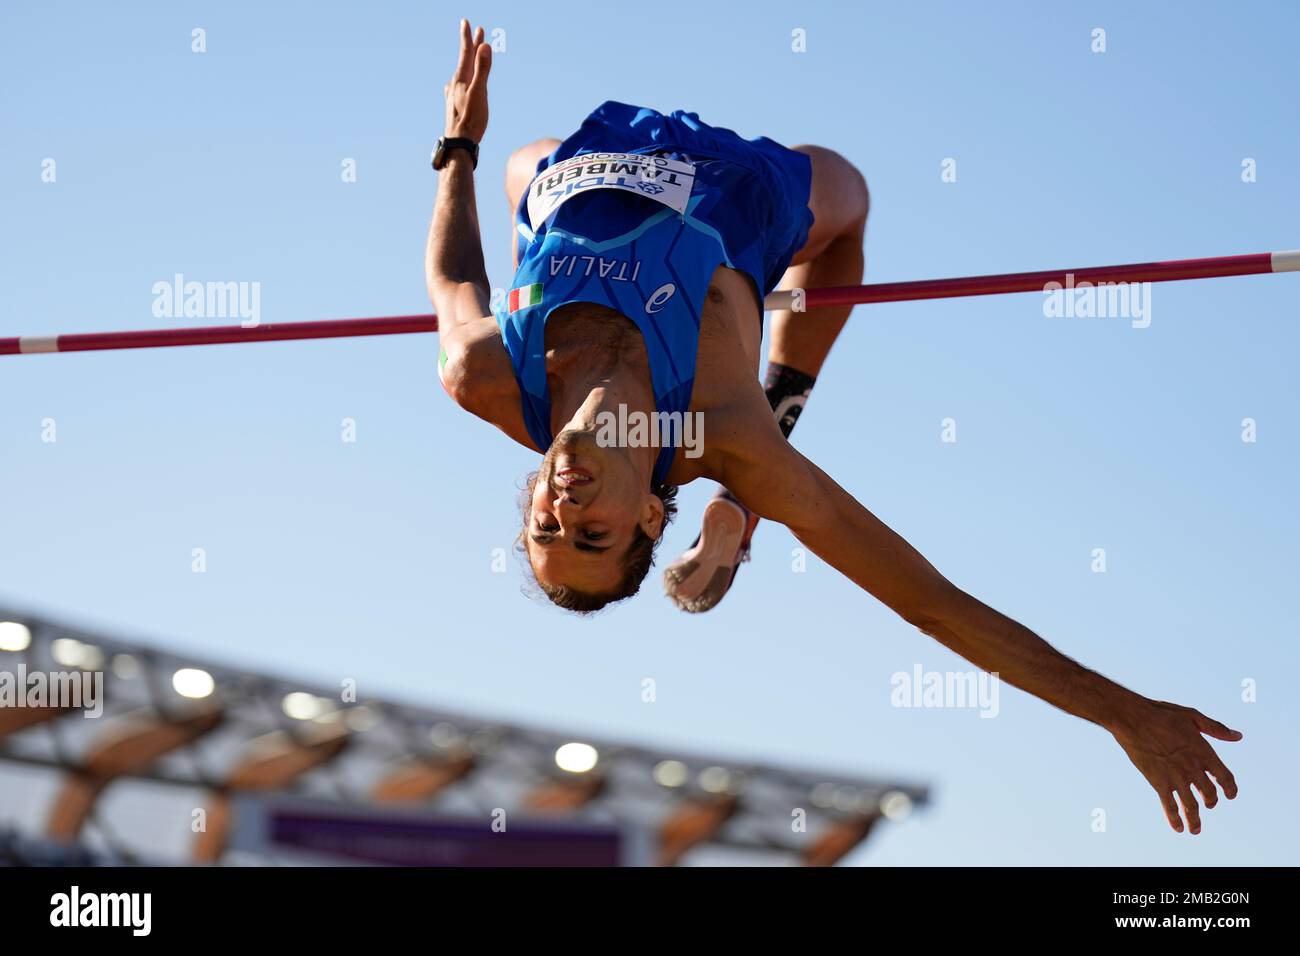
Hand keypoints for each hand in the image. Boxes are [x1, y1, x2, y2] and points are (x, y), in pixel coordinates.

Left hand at [443, 19, 490, 142]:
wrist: (459, 143)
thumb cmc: (470, 120)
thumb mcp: (479, 92)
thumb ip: (482, 69)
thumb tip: (484, 46)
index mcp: (460, 79)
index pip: (465, 52)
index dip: (468, 37)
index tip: (467, 23)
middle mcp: (455, 84)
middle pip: (465, 60)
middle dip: (472, 46)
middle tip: (477, 31)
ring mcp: (454, 94)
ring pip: (464, 72)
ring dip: (470, 60)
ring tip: (474, 52)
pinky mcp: (455, 103)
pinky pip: (462, 83)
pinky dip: (467, 75)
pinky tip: (462, 80)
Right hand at [1110, 699, 1240, 833]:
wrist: (1132, 718)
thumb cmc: (1161, 714)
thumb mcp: (1191, 716)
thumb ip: (1216, 728)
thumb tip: (1238, 736)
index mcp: (1203, 751)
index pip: (1225, 777)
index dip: (1230, 789)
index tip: (1230, 795)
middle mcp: (1192, 767)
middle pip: (1209, 793)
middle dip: (1211, 802)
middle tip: (1208, 805)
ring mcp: (1175, 776)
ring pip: (1191, 806)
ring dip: (1195, 820)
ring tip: (1195, 829)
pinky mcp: (1158, 782)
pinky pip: (1169, 806)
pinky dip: (1174, 819)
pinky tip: (1178, 827)